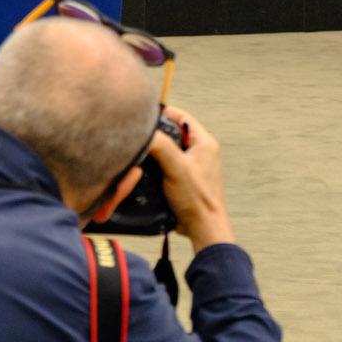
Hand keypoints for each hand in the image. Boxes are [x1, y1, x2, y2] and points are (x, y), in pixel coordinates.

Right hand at [147, 105, 234, 252]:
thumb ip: (160, 146)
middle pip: (172, 131)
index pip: (180, 115)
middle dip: (155, 134)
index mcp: (204, 142)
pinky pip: (166, 162)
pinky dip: (155, 163)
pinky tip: (143, 168)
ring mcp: (192, 164)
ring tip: (138, 151)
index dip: (161, 114)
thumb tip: (142, 132)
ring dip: (154, 150)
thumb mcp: (176, 167)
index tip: (141, 118)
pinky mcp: (184, 177)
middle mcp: (200, 150)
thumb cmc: (196, 199)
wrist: (203, 227)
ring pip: (167, 148)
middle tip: (136, 135)